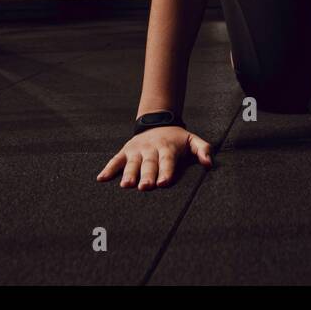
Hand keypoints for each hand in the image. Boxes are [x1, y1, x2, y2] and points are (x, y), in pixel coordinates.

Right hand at [96, 126, 212, 190]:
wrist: (158, 121)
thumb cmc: (177, 138)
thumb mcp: (192, 140)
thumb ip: (203, 150)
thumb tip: (209, 164)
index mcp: (167, 147)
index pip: (167, 161)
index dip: (165, 171)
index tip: (163, 183)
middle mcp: (151, 149)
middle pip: (149, 164)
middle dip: (147, 175)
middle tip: (144, 187)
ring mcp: (137, 150)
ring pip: (132, 163)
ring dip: (128, 174)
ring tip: (126, 185)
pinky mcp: (126, 151)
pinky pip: (115, 160)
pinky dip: (108, 169)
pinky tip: (101, 179)